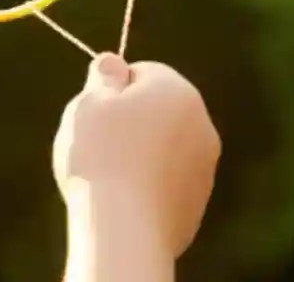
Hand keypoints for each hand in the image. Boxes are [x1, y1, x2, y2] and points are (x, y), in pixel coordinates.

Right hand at [54, 54, 219, 257]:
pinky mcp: (197, 203)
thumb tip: (113, 61)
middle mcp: (201, 124)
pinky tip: (126, 200)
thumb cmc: (101, 155)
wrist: (124, 230)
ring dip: (141, 153)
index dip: (114, 90)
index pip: (143, 72)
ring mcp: (204, 167)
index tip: (95, 114)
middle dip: (130, 122)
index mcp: (177, 90)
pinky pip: (168, 181)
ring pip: (165, 147)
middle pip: (158, 110)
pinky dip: (149, 185)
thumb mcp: (89, 104)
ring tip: (110, 176)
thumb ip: (104, 77)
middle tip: (99, 145)